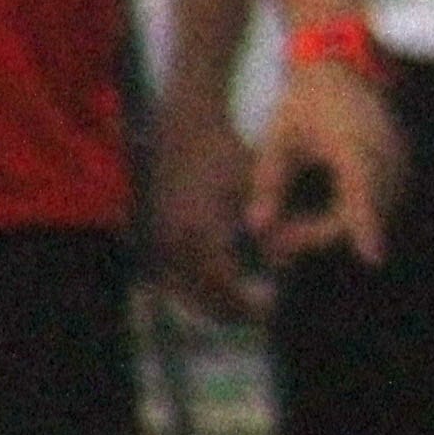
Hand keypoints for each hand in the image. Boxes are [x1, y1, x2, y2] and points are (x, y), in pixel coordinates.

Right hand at [147, 106, 263, 320]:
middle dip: (233, 310)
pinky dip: (192, 289)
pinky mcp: (149, 234)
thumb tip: (284, 265)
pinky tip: (219, 287)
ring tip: (245, 301)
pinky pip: (168, 277)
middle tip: (264, 310)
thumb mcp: (257, 185)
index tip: (274, 306)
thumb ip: (272, 227)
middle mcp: (172, 239)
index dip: (249, 304)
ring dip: (211, 303)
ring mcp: (156, 238)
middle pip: (201, 297)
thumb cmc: (230, 151)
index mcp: (200, 230)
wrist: (185, 124)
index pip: (224, 287)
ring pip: (182, 292)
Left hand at [250, 54, 405, 269]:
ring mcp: (399, 161)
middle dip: (318, 233)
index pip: (364, 192)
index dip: (369, 226)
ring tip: (289, 227)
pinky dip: (349, 214)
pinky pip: (379, 202)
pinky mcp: (401, 167)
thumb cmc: (306, 102)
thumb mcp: (279, 137)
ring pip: (371, 212)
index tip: (374, 258)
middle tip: (275, 240)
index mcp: (355, 143)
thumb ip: (268, 182)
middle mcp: (385, 154)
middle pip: (359, 213)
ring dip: (332, 226)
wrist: (343, 70)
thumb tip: (257, 226)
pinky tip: (315, 210)